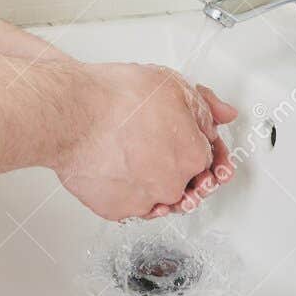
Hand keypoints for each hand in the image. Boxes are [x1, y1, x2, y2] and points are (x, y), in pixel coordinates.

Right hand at [51, 63, 238, 221]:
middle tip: (157, 148)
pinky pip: (130, 207)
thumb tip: (224, 114)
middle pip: (186, 183)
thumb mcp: (172, 85)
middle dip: (178, 167)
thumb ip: (205, 105)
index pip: (208, 161)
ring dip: (155, 184)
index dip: (197, 147)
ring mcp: (143, 201)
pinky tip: (122, 173)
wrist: (72, 115)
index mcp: (192, 156)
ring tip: (139, 159)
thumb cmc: (115, 99)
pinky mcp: (116, 210)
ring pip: (159, 199)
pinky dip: (127, 193)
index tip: (185, 142)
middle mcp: (172, 184)